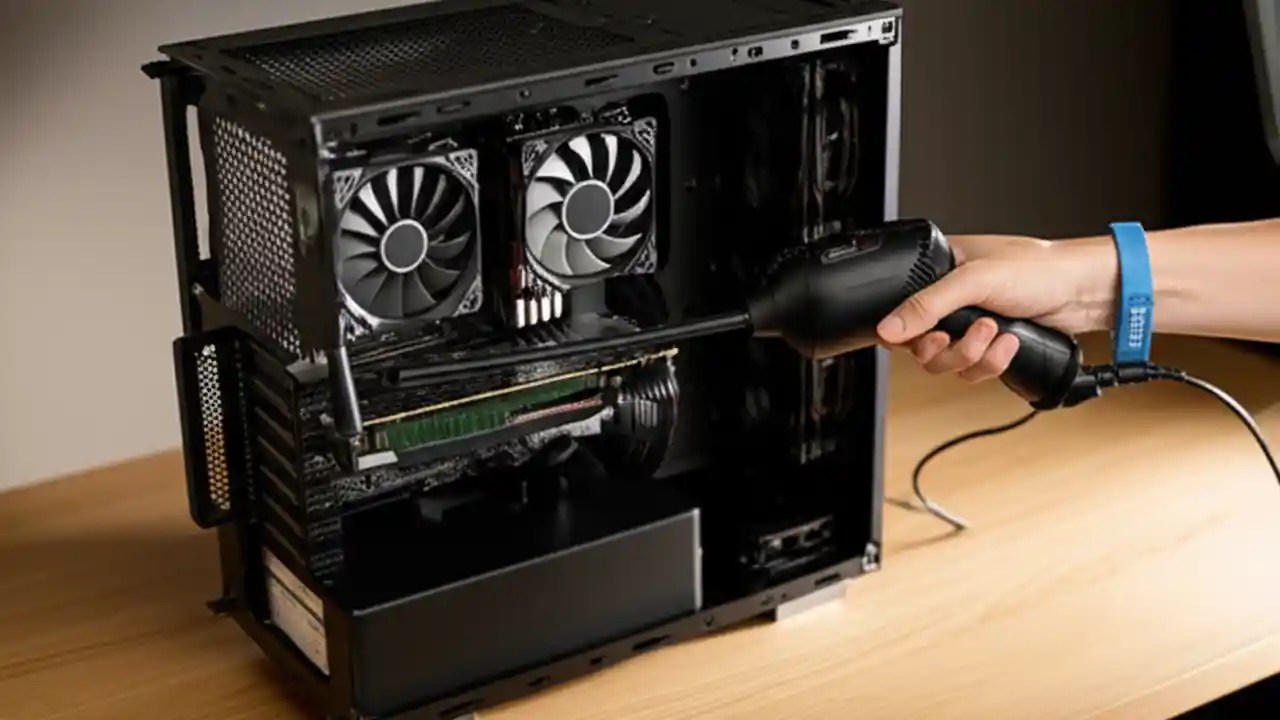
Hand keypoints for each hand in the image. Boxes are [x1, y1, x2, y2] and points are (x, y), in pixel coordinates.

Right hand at [876, 233, 1116, 381]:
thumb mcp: (974, 281)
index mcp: (941, 270)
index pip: (901, 309)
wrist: (1085, 291)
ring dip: (972, 354)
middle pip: (922, 345)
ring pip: (949, 363)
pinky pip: (975, 369)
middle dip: (946, 348)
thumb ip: (927, 305)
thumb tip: (888, 327)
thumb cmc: (1040, 268)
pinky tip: (1010, 342)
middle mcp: (953, 299)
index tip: (924, 335)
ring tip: (995, 333)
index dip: (906, 331)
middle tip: (959, 336)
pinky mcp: (993, 345)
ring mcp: (973, 324)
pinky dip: (992, 362)